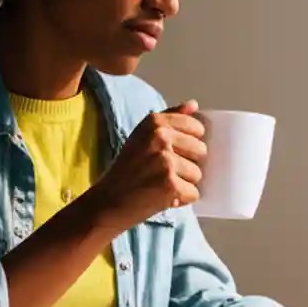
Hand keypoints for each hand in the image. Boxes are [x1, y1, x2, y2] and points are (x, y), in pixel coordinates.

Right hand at [86, 99, 206, 230]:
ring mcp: (166, 161)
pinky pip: (193, 193)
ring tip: (160, 185)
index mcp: (154, 122)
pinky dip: (180, 200)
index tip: (171, 153)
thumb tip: (194, 104)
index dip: (188, 144)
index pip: (196, 128)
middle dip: (187, 165)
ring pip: (197, 174)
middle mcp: (160, 137)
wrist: (107, 202)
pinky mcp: (170, 185)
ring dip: (183, 184)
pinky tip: (162, 197)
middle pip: (200, 151)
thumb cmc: (127, 170)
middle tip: (162, 172)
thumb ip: (170, 118)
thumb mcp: (142, 136)